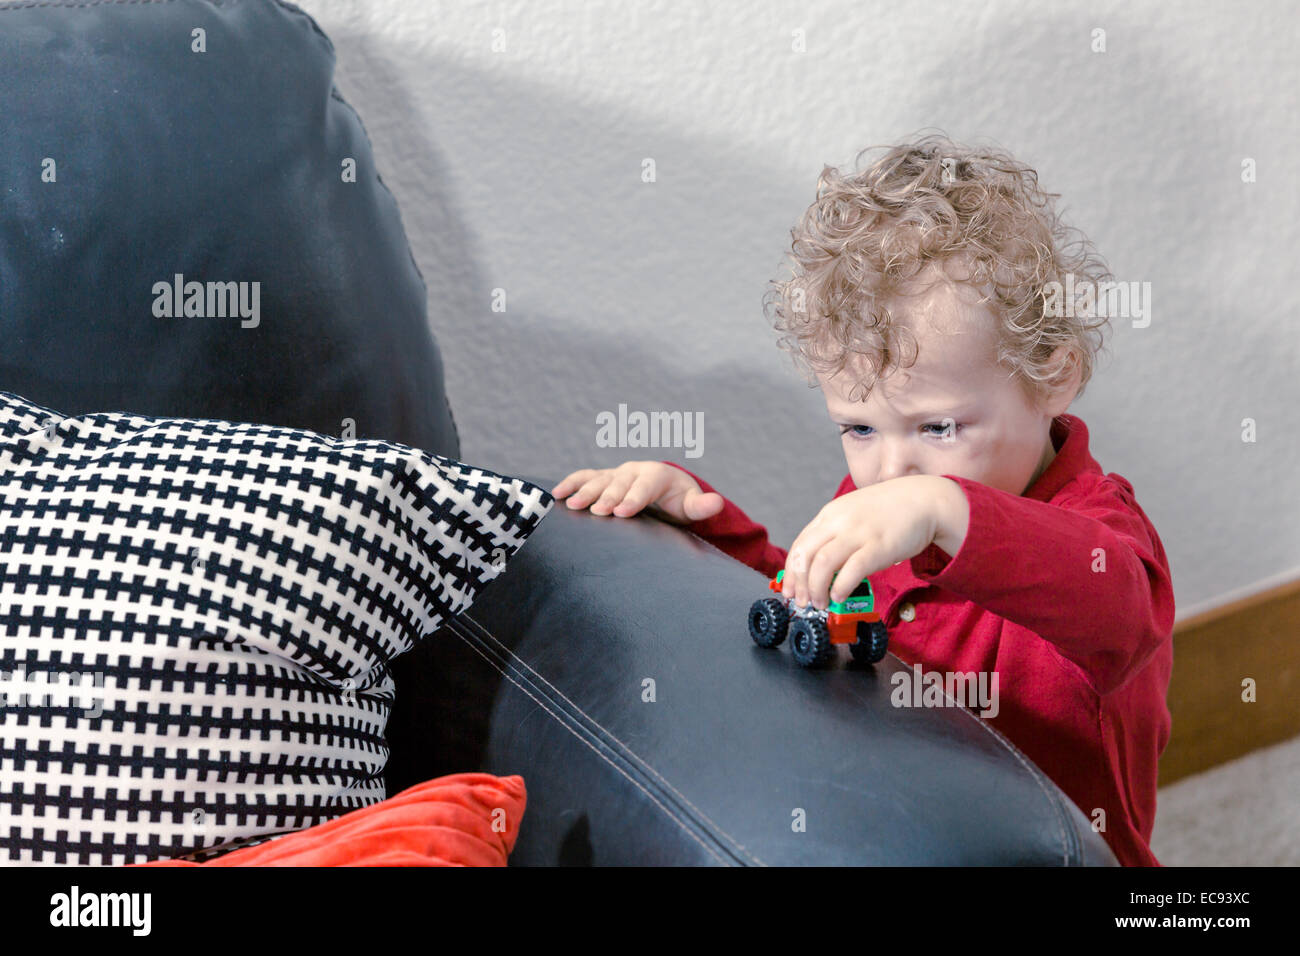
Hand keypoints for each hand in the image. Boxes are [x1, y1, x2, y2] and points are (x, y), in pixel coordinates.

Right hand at [551, 461, 724, 524]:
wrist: (664, 489)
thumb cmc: (678, 501)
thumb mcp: (691, 504)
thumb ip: (702, 506)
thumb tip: (717, 503)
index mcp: (657, 475)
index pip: (644, 487)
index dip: (634, 499)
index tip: (622, 513)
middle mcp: (634, 470)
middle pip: (619, 483)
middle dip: (608, 497)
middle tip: (598, 512)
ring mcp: (616, 473)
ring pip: (599, 479)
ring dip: (585, 491)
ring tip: (573, 505)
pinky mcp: (603, 477)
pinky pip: (584, 477)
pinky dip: (571, 483)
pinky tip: (556, 494)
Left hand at [781, 475, 967, 608]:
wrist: (925, 500)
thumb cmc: (889, 512)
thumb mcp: (853, 515)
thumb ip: (835, 535)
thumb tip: (817, 567)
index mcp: (830, 514)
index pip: (800, 546)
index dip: (791, 572)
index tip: (791, 590)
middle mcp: (839, 522)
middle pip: (805, 556)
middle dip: (799, 584)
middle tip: (803, 602)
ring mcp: (859, 533)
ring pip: (823, 564)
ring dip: (816, 589)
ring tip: (821, 603)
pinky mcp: (879, 546)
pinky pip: (852, 570)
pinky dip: (841, 587)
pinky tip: (839, 597)